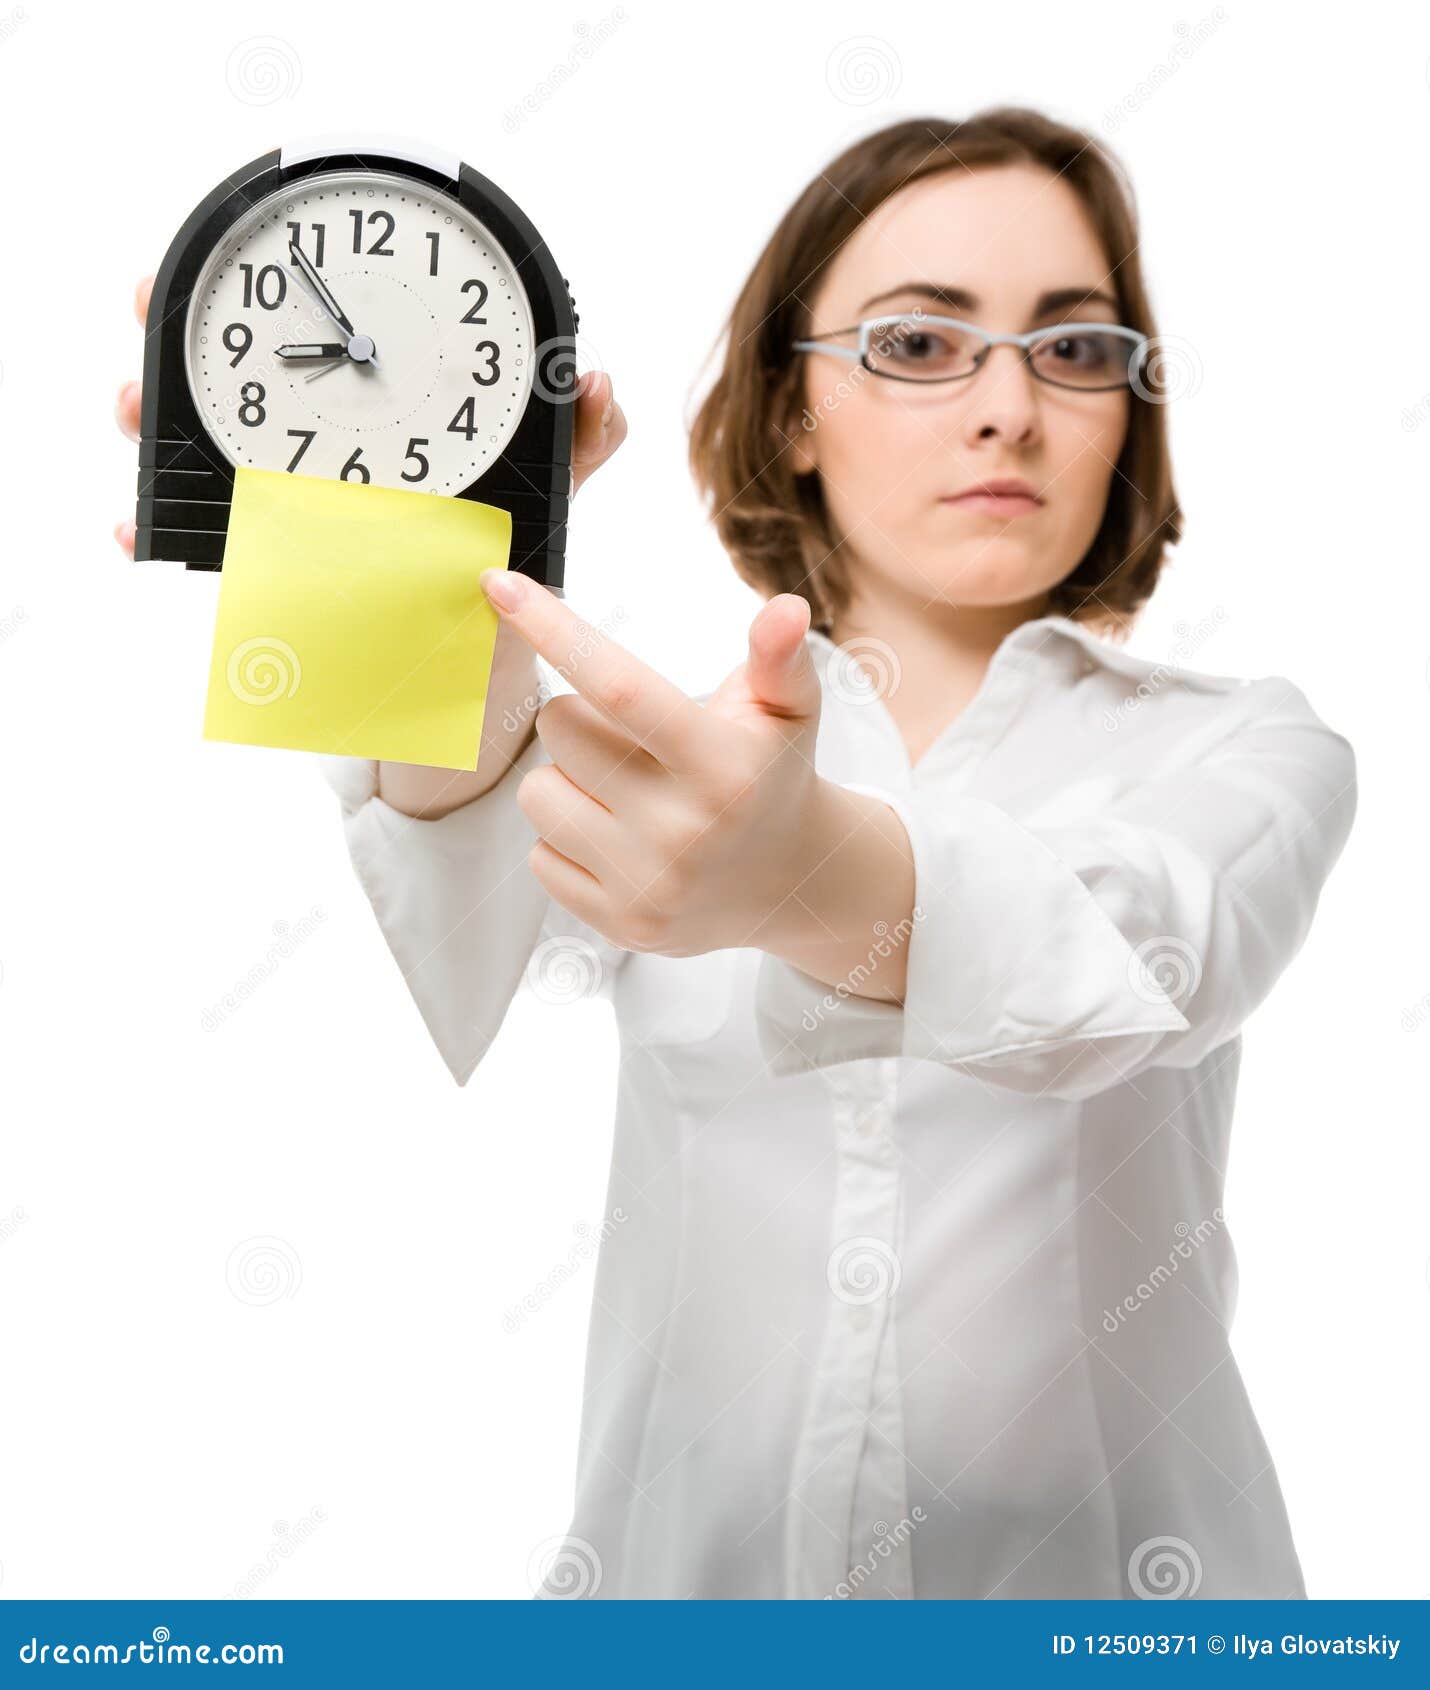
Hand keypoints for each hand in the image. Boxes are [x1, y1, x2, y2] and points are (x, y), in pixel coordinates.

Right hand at [112, 274, 628, 554]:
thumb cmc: (511, 549)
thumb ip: (583, 435)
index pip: (322, 323)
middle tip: (153, 308)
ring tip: (138, 406)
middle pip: (240, 372)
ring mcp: (294, 497)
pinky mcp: (279, 561)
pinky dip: (159, 529)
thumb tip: (593, 381)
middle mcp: (327, 438)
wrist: (488, 649)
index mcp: (389, 404)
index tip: (248, 249)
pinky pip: (209, 541)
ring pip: (207, 444)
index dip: (276, 280)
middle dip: (185, 334)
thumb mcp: (550, 485)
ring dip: (157, 417)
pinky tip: (136, 522)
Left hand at [482, 569, 913, 992]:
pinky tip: (617, 838)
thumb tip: (786, 607)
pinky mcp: (620, 923)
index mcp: (722, 765)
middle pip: (559, 730)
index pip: (620, 687)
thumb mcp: (787, 708)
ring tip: (619, 787)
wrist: (787, 882)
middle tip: (624, 735)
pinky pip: (539, 856)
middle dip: (576, 716)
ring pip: (538, 794)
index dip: (555, 630)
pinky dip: (566, 838)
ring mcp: (649, 883)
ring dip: (565, 778)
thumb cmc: (769, 772)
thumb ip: (779, 656)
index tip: (499, 586)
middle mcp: (684, 829)